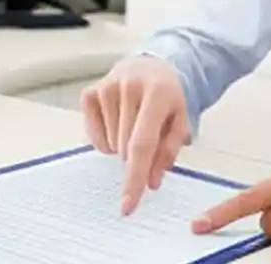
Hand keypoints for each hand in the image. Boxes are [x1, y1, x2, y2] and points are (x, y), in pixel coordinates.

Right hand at [80, 56, 188, 215]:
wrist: (152, 66)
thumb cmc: (168, 97)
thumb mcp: (180, 121)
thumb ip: (168, 152)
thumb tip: (151, 182)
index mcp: (158, 92)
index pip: (142, 144)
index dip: (135, 177)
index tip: (128, 204)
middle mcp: (129, 86)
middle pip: (125, 148)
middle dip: (137, 157)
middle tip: (148, 137)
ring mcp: (106, 87)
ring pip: (110, 145)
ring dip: (122, 147)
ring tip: (135, 123)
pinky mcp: (90, 93)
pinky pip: (93, 137)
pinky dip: (107, 140)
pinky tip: (118, 122)